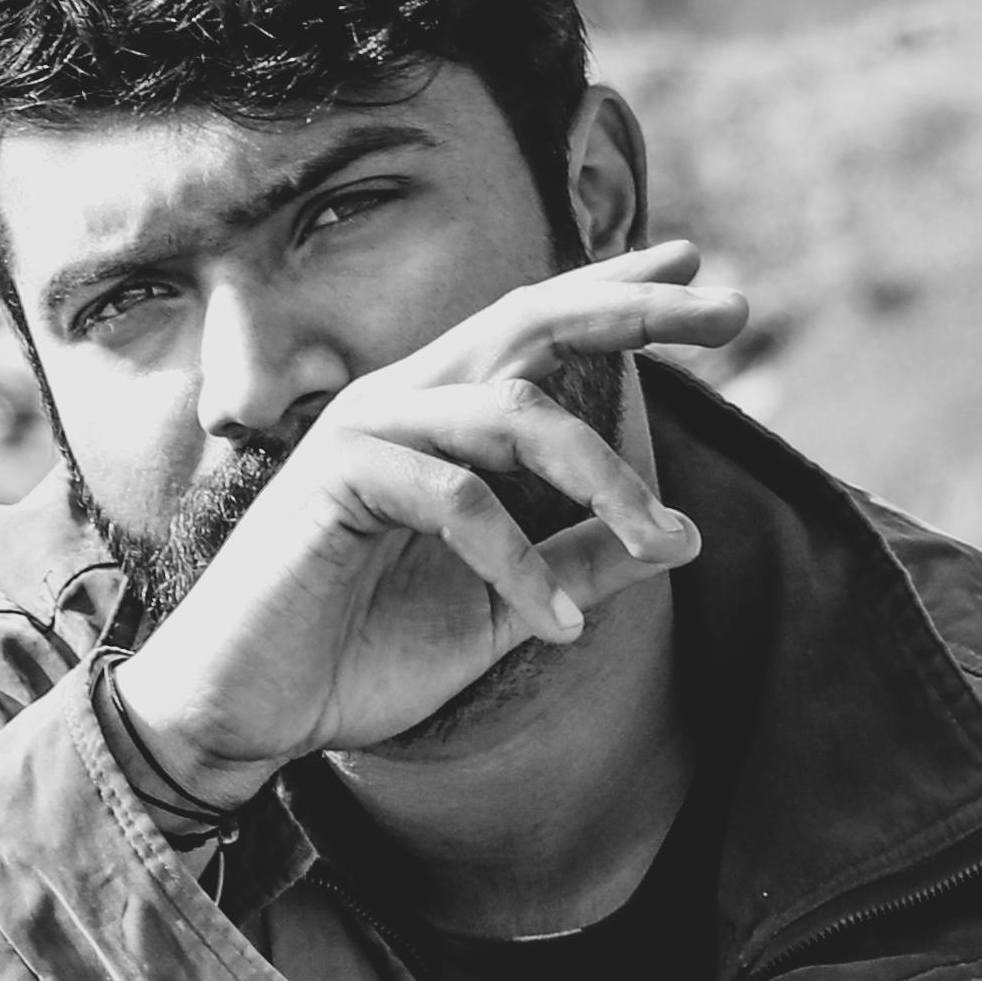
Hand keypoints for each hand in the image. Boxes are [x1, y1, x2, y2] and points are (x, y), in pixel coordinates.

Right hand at [111, 245, 746, 802]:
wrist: (247, 708)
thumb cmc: (356, 654)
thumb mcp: (498, 611)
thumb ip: (579, 566)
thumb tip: (687, 537)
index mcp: (440, 418)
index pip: (538, 333)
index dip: (618, 295)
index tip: (703, 272)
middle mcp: (405, 400)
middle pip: (533, 323)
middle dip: (636, 310)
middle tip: (734, 309)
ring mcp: (368, 431)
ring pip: (513, 415)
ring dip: (602, 481)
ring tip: (658, 544)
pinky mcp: (339, 481)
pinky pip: (458, 500)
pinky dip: (520, 564)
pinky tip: (563, 630)